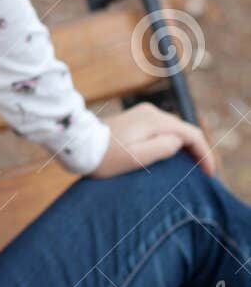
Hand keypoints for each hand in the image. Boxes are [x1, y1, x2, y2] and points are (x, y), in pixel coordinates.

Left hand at [93, 103, 214, 178]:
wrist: (77, 143)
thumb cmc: (104, 156)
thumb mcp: (134, 159)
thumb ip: (161, 149)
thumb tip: (179, 141)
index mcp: (154, 121)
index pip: (192, 134)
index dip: (205, 154)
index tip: (209, 174)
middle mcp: (152, 112)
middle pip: (185, 130)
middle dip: (197, 151)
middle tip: (203, 174)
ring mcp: (143, 114)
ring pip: (174, 129)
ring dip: (185, 146)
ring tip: (191, 168)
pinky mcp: (136, 119)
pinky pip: (162, 129)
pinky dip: (172, 142)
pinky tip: (173, 156)